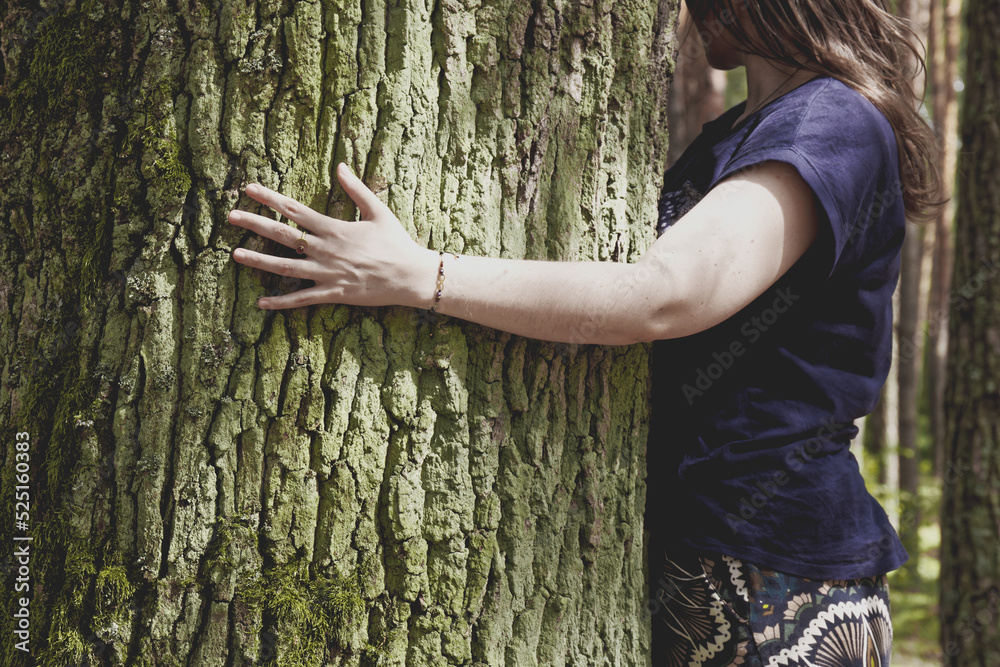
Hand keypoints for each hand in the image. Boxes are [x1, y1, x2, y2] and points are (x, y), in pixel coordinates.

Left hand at [229, 163, 438, 309]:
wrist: (410, 276)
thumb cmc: (397, 242)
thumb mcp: (378, 211)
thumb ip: (356, 189)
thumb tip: (340, 165)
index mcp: (334, 229)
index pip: (295, 211)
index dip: (270, 199)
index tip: (250, 190)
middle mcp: (326, 250)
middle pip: (283, 235)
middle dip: (255, 225)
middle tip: (231, 216)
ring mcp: (327, 274)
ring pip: (285, 267)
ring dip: (260, 261)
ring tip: (236, 254)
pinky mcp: (333, 294)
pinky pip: (302, 299)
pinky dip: (281, 302)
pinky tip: (261, 302)